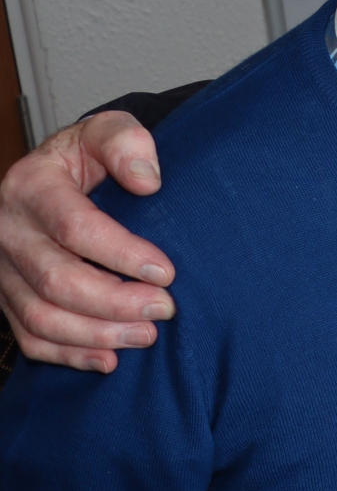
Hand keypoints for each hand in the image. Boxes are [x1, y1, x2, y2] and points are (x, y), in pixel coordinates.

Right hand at [0, 112, 172, 372]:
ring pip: (39, 316)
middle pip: (56, 280)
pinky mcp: (5, 296)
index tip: (167, 272)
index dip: (122, 253)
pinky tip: (108, 359)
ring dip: (96, 334)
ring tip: (146, 336)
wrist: (56, 174)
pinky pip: (28, 336)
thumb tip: (147, 181)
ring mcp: (2, 268)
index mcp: (30, 186)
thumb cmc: (88, 155)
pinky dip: (68, 354)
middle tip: (165, 309)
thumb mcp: (106, 130)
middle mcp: (7, 230)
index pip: (74, 227)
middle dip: (115, 301)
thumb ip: (127, 143)